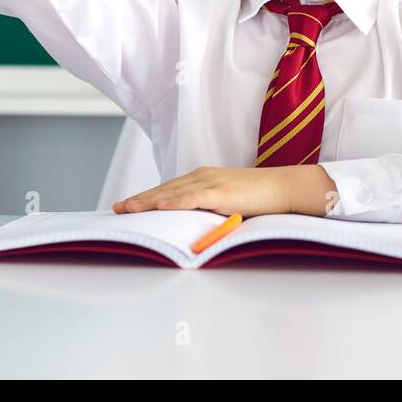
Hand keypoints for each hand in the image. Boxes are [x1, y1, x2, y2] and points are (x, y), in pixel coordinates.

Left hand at [111, 165, 338, 217]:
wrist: (284, 186)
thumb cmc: (261, 197)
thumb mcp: (229, 201)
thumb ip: (211, 208)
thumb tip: (195, 225)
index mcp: (204, 177)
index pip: (169, 188)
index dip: (147, 196)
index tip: (128, 204)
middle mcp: (203, 176)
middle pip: (164, 189)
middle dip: (139, 199)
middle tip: (117, 209)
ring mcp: (211, 182)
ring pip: (172, 192)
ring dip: (147, 201)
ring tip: (127, 209)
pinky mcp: (220, 191)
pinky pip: (191, 197)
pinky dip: (172, 201)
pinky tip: (157, 205)